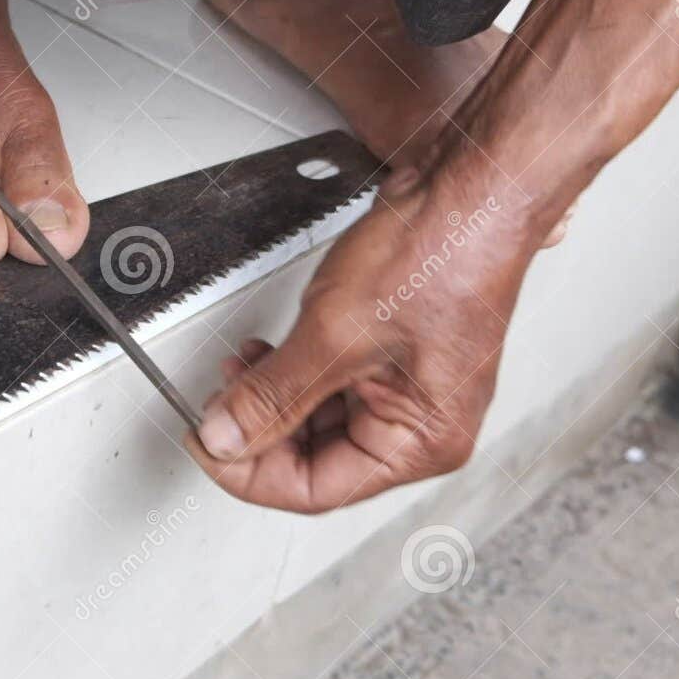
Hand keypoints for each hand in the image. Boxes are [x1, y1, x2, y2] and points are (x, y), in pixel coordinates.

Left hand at [186, 173, 543, 512]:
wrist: (474, 188)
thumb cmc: (442, 253)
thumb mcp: (333, 335)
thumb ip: (271, 395)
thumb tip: (226, 436)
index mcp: (421, 442)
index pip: (314, 490)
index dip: (246, 472)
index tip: (205, 442)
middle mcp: (421, 426)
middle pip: (314, 460)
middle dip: (258, 431)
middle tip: (214, 406)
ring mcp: (407, 391)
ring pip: (315, 421)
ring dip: (269, 399)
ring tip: (237, 371)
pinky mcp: (391, 356)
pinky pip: (328, 385)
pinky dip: (290, 374)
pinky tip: (265, 355)